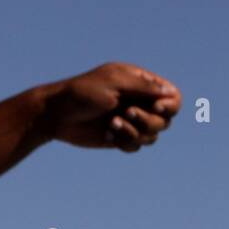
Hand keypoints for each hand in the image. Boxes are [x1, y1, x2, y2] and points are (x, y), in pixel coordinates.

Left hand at [35, 62, 180, 151]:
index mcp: (139, 83)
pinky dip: (125, 142)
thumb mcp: (113, 82)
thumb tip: (170, 92)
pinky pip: (138, 146)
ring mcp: (131, 120)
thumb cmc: (82, 93)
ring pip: (153, 135)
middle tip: (126, 114)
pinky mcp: (122, 137)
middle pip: (166, 119)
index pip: (172, 96)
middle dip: (148, 120)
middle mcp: (139, 101)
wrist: (56, 115)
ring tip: (112, 125)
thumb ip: (143, 86)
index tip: (156, 107)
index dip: (169, 105)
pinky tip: (107, 134)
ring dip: (134, 132)